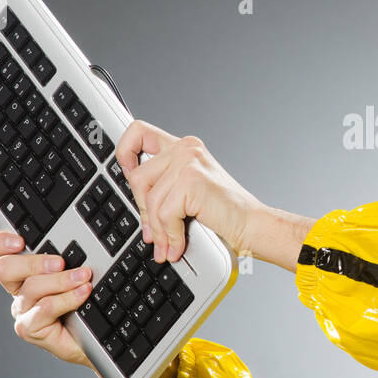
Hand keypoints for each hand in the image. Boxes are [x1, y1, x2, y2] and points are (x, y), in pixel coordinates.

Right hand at [0, 231, 96, 370]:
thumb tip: (72, 242)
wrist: (95, 336)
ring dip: (62, 280)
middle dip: (34, 262)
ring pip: (31, 287)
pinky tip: (82, 293)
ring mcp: (22, 310)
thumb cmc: (84, 303)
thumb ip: (66, 256)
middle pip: (4, 268)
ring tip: (83, 278)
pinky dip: (67, 298)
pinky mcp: (29, 328)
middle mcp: (18, 290)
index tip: (19, 240)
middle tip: (60, 263)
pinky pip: (45, 308)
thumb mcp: (75, 271)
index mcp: (22, 271)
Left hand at [115, 121, 261, 263]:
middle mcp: (186, 148)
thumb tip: (136, 200)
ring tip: (167, 245)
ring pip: (150, 200)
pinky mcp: (191, 181)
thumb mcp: (190, 191)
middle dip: (143, 210)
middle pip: (137, 176)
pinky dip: (170, 235)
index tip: (127, 173)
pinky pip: (163, 214)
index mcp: (184, 146)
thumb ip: (165, 185)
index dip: (124, 151)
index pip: (138, 131)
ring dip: (157, 230)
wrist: (252, 225)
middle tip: (152, 232)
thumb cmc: (226, 212)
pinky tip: (178, 244)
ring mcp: (189, 162)